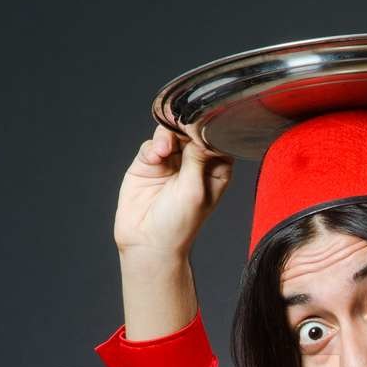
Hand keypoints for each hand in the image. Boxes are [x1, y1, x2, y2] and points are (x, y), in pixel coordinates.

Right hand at [114, 123, 233, 267]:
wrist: (147, 240)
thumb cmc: (179, 223)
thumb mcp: (195, 190)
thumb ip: (198, 158)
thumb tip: (200, 130)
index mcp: (216, 171)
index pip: (218, 141)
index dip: (211, 131)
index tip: (203, 126)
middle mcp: (195, 163)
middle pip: (193, 132)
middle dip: (187, 127)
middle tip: (182, 127)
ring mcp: (171, 161)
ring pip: (172, 133)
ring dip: (169, 134)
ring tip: (165, 148)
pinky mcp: (149, 162)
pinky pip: (153, 143)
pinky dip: (154, 145)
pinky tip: (156, 155)